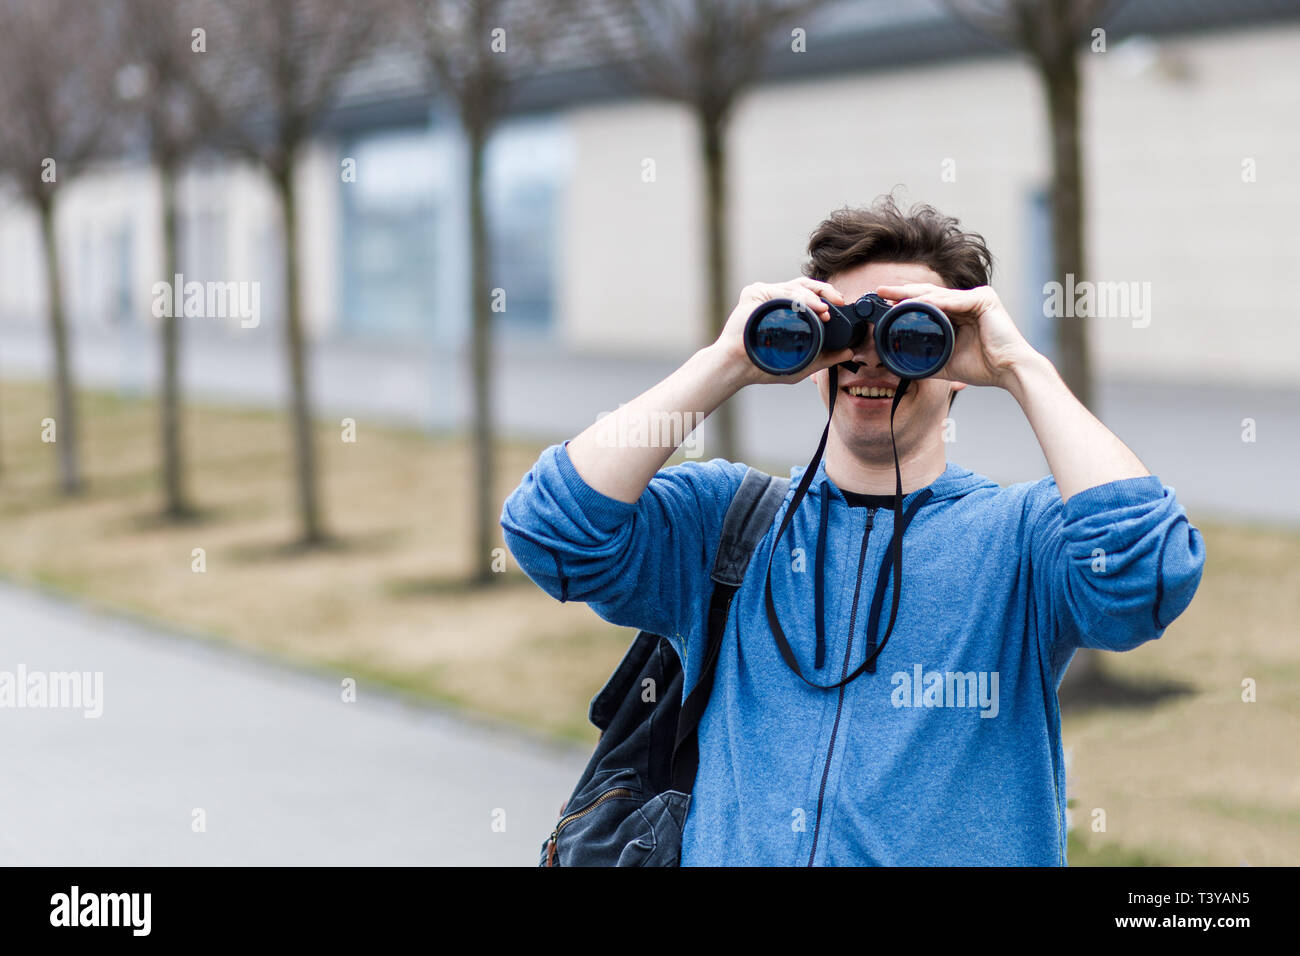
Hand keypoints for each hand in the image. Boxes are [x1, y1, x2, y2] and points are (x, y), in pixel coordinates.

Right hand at [713, 278, 856, 386]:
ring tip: (827, 309)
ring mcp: (764, 293)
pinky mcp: (754, 293)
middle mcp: (775, 297)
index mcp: (785, 309)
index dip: (827, 297)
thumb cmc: (763, 366)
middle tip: (839, 301)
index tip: (842, 306)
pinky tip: (811, 306)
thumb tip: (849, 353)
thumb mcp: (802, 363)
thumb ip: (825, 357)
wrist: (738, 368)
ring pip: (795, 286)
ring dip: (814, 296)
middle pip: (805, 284)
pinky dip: (798, 297)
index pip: (810, 295)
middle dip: (825, 290)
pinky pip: (780, 290)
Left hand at [874, 283, 1040, 388]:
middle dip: (903, 292)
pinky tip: (917, 303)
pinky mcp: (984, 299)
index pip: (928, 302)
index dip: (904, 301)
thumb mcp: (946, 361)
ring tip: (892, 297)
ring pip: (939, 295)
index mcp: (960, 311)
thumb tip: (902, 363)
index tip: (882, 302)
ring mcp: (977, 297)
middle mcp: (968, 300)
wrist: (1008, 371)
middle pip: (930, 293)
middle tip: (880, 290)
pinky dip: (935, 302)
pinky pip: (954, 300)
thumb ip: (928, 357)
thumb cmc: (983, 367)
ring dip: (914, 296)